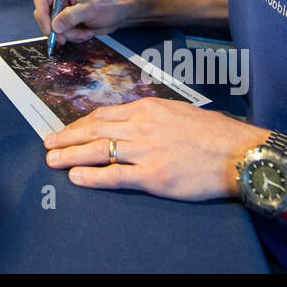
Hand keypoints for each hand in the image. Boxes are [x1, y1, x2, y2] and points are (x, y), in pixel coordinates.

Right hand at [33, 0, 133, 45]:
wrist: (118, 14)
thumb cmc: (107, 5)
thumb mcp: (89, 9)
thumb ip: (71, 16)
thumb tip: (55, 26)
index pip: (41, 0)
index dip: (42, 15)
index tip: (50, 29)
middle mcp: (60, 0)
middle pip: (45, 17)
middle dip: (56, 30)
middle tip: (64, 39)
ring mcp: (63, 13)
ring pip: (55, 29)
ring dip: (69, 35)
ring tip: (85, 32)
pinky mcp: (68, 24)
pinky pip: (63, 35)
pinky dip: (74, 37)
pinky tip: (86, 33)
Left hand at [43, 99, 268, 199]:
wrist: (237, 153)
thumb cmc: (213, 134)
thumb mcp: (178, 112)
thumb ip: (152, 116)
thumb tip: (131, 121)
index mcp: (147, 109)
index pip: (104, 114)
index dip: (80, 124)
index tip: (66, 130)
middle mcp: (142, 126)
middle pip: (94, 130)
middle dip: (67, 137)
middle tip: (48, 144)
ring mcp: (146, 151)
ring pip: (98, 150)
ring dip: (71, 155)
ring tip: (52, 161)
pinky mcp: (153, 176)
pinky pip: (115, 175)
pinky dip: (92, 176)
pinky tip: (76, 177)